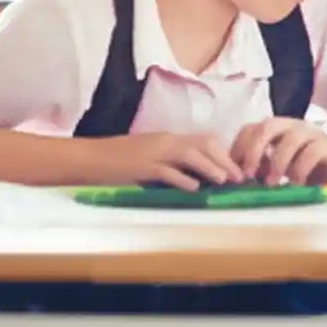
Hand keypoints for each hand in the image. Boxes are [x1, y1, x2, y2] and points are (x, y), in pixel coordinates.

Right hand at [113, 132, 244, 191]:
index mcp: (168, 139)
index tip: (236, 169)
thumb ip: (172, 163)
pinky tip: (194, 188)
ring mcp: (153, 153)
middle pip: (202, 144)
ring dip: (209, 167)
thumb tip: (196, 177)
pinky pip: (166, 171)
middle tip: (237, 177)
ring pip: (189, 154)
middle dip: (223, 159)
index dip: (223, 153)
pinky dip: (182, 179)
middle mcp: (164, 141)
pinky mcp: (141, 167)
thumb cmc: (119, 161)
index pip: (204, 140)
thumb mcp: (150, 157)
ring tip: (223, 181)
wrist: (89, 158)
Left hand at [230, 117, 326, 185]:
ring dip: (277, 162)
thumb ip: (264, 165)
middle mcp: (293, 126)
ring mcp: (312, 134)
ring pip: (291, 138)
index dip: (238, 148)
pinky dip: (300, 169)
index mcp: (278, 129)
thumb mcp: (282, 167)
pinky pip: (312, 152)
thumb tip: (239, 175)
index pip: (251, 128)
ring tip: (273, 184)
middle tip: (249, 175)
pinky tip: (297, 184)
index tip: (234, 172)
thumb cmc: (312, 167)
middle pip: (267, 126)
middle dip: (254, 151)